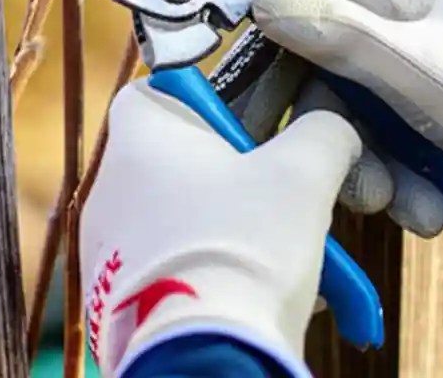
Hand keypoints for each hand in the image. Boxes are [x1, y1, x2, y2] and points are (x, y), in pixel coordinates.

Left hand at [80, 79, 360, 374]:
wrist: (202, 354)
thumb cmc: (243, 248)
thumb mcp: (303, 176)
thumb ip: (323, 135)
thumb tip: (333, 129)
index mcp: (139, 139)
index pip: (157, 91)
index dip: (208, 100)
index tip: (251, 126)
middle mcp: (110, 188)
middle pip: (184, 162)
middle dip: (244, 180)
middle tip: (288, 201)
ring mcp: (108, 249)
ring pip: (187, 221)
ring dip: (240, 232)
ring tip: (289, 258)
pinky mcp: (118, 301)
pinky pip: (178, 271)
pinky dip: (220, 276)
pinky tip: (266, 298)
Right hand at [251, 0, 442, 229]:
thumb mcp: (411, 65)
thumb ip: (335, 32)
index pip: (320, 7)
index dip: (284, 54)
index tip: (261, 107)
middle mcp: (423, 32)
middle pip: (342, 81)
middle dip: (345, 142)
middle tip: (361, 191)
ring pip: (373, 125)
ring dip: (382, 175)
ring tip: (413, 212)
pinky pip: (409, 150)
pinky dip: (414, 183)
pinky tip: (436, 212)